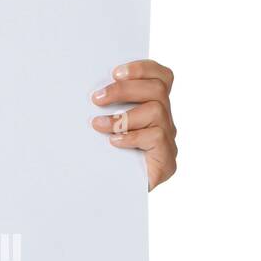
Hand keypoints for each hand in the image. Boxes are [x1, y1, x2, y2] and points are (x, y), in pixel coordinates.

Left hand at [89, 59, 176, 190]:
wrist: (109, 192)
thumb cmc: (103, 155)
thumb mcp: (103, 123)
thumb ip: (105, 105)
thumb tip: (91, 89)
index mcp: (152, 106)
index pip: (161, 77)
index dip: (142, 68)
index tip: (115, 73)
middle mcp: (165, 121)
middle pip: (157, 89)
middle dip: (124, 89)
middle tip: (96, 99)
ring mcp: (168, 140)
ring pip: (157, 111)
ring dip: (123, 116)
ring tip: (97, 125)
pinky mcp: (167, 161)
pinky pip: (156, 137)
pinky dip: (132, 136)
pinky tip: (114, 143)